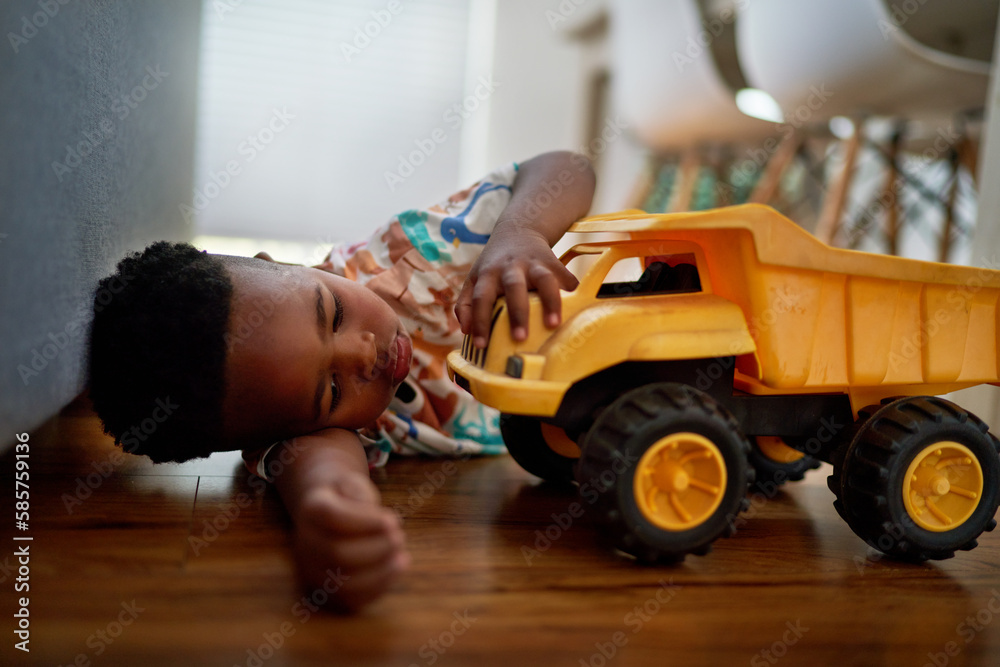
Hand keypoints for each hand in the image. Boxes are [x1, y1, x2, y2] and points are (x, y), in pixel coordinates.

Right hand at [292, 471, 408, 610]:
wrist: (328, 515)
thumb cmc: (347, 498)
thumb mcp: (352, 483)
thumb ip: (359, 492)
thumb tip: (369, 513)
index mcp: (311, 510)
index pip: (332, 517)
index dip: (365, 521)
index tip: (393, 520)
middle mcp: (305, 543)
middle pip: (337, 553)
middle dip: (375, 548)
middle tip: (399, 538)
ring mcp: (312, 570)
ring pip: (342, 582)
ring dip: (379, 572)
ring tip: (401, 558)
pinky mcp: (326, 591)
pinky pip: (350, 599)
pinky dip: (377, 588)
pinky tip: (394, 570)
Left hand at [455, 224, 577, 347]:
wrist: (518, 230)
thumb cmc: (493, 265)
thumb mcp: (474, 279)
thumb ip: (465, 304)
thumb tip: (466, 331)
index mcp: (489, 274)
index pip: (480, 297)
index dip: (479, 321)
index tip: (482, 345)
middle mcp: (511, 267)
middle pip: (514, 286)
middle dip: (517, 312)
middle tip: (520, 337)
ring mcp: (534, 263)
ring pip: (544, 279)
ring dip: (550, 301)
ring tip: (554, 324)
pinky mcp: (554, 263)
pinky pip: (566, 278)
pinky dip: (572, 292)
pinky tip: (575, 308)